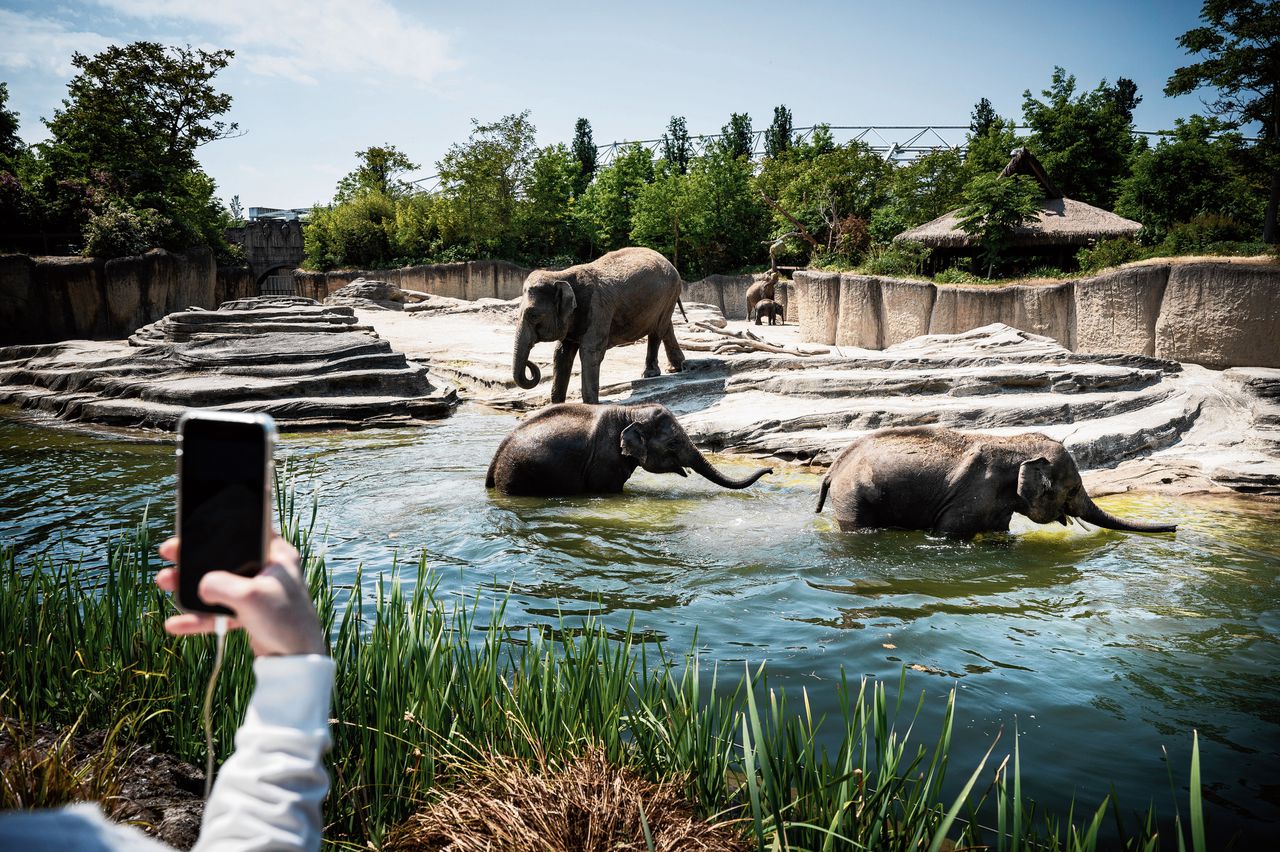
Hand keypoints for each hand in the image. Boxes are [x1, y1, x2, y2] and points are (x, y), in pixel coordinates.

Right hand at [156, 535, 325, 656]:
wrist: (296, 661)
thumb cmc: (285, 621)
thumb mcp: (251, 596)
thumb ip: (221, 584)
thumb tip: (202, 585)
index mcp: (277, 555)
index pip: (247, 532)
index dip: (220, 528)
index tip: (192, 528)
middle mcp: (268, 570)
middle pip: (224, 558)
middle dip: (194, 559)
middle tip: (168, 552)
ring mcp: (257, 592)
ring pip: (218, 585)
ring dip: (190, 586)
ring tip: (164, 584)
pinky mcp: (249, 613)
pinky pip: (219, 610)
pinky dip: (200, 617)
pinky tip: (176, 624)